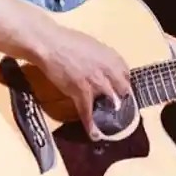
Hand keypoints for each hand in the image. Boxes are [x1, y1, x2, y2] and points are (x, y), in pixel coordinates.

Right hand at [35, 25, 131, 140]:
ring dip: (110, 113)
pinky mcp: (82, 92)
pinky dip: (91, 126)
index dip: (123, 85)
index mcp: (112, 57)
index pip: (126, 75)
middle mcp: (109, 70)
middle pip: (123, 91)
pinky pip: (89, 112)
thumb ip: (102, 59)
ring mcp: (96, 82)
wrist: (49, 43)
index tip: (120, 91)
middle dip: (121, 100)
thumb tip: (104, 70)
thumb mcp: (92, 46)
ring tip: (110, 124)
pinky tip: (94, 135)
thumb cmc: (67, 41)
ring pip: (110, 103)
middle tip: (115, 107)